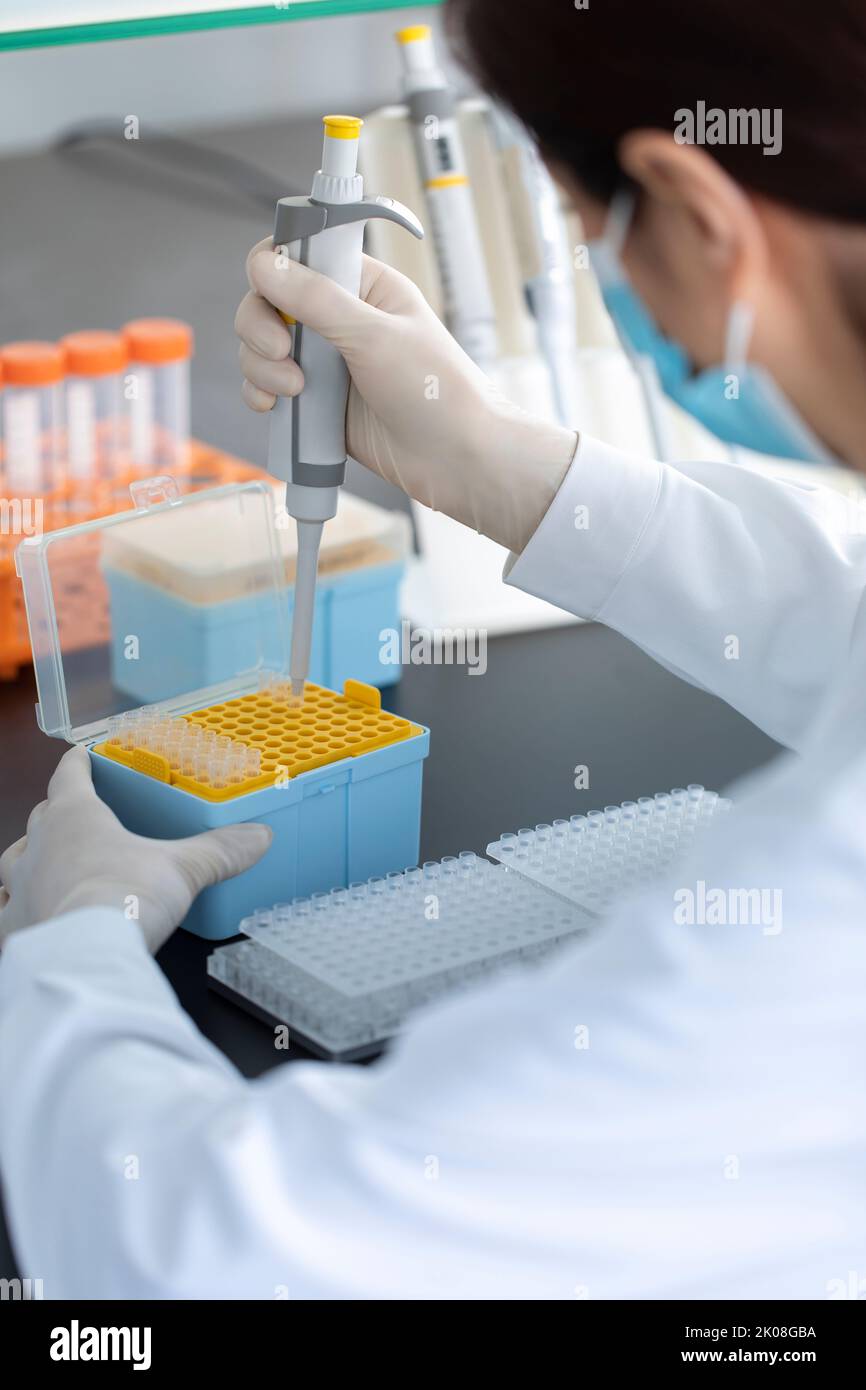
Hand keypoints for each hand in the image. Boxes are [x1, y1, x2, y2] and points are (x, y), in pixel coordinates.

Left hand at [0, 748, 271, 953]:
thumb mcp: (182, 870)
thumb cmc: (125, 899)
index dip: (78, 763)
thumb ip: (219, 850)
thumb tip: (259, 836)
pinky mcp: (13, 926)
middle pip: (43, 817)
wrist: (86, 958)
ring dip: (31, 858)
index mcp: (75, 816)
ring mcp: (19, 886)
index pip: (70, 775)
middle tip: (80, 818)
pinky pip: (6, 909)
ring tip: (48, 865)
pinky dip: (17, 908)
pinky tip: (28, 916)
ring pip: (16, 859)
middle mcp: (38, 845)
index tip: (81, 755)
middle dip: (58, 814)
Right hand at [236, 242, 576, 553]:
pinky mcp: (316, 401)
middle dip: (260, 326)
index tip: (268, 290)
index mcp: (362, 284)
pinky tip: (275, 407)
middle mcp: (339, 317)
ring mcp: (324, 361)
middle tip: (281, 351)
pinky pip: (268, 386)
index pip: (299, 254)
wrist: (454, 459)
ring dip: (261, 365)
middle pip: (267, 301)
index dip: (272, 266)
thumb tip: (263, 265)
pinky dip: (261, 393)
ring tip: (294, 390)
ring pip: (261, 346)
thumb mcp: (375, 336)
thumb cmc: (434, 391)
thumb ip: (316, 299)